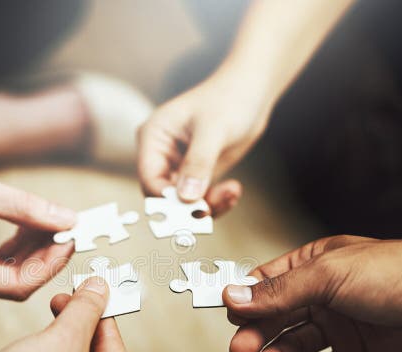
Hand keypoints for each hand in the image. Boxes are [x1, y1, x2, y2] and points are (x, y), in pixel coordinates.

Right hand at [0, 147, 75, 298]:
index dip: (50, 264)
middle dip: (45, 256)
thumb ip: (23, 207)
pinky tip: (29, 222)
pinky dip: (15, 246)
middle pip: (15, 283)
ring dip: (32, 250)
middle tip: (69, 226)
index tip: (71, 236)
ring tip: (51, 220)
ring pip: (7, 274)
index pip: (18, 285)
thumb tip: (69, 220)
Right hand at [137, 76, 271, 214]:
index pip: (150, 178)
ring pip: (184, 202)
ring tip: (232, 193)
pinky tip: (233, 190)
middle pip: (164, 195)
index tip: (195, 207)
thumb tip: (186, 198)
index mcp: (153, 137)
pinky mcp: (197, 174)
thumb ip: (198, 163)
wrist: (252, 91)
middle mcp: (161, 154)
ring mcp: (178, 165)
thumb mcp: (213, 130)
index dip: (168, 199)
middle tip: (214, 209)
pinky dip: (217, 200)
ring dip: (208, 205)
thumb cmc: (229, 99)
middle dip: (189, 206)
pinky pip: (201, 198)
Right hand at [222, 233, 401, 351]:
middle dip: (256, 334)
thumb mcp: (327, 276)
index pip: (266, 283)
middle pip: (276, 318)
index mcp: (312, 267)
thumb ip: (278, 291)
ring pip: (296, 345)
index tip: (226, 315)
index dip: (245, 300)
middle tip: (240, 350)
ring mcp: (338, 327)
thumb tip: (232, 297)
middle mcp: (322, 297)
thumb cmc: (393, 272)